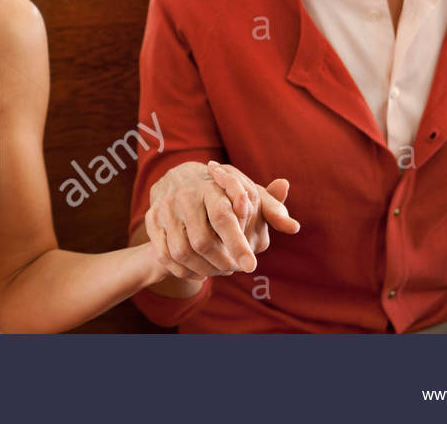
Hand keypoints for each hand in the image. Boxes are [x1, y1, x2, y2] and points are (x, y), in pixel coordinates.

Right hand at [144, 161, 298, 281]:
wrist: (177, 176)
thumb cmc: (221, 188)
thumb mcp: (248, 190)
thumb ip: (271, 208)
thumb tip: (294, 227)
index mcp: (211, 185)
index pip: (224, 217)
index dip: (237, 243)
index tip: (250, 266)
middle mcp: (184, 195)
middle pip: (202, 241)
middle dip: (222, 261)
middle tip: (236, 268)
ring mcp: (164, 208)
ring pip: (182, 251)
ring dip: (203, 268)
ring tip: (219, 270)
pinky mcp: (152, 221)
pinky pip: (166, 255)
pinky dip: (183, 269)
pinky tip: (199, 271)